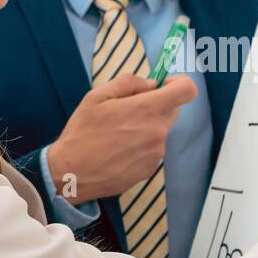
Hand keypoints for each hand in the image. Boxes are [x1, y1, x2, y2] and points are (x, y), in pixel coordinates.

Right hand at [47, 74, 196, 201]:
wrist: (71, 174)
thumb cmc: (81, 133)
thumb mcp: (96, 97)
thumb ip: (128, 83)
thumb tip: (151, 84)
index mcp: (146, 110)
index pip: (186, 91)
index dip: (179, 84)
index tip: (163, 86)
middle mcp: (157, 132)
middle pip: (172, 111)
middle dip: (155, 107)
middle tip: (127, 112)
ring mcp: (156, 153)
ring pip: (160, 132)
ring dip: (145, 129)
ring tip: (117, 137)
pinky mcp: (149, 170)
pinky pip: (152, 151)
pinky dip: (140, 148)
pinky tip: (117, 152)